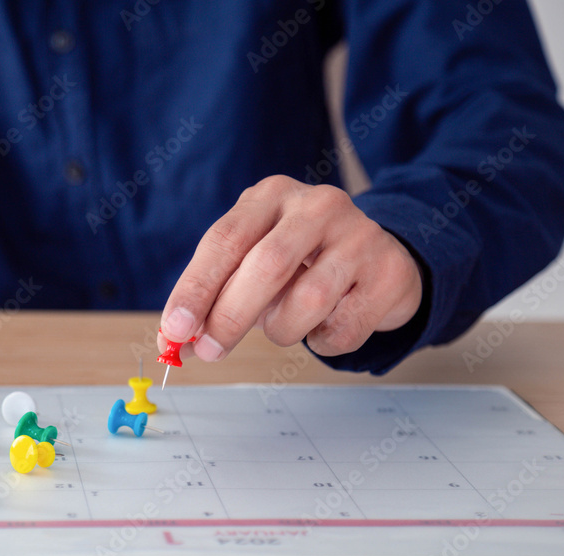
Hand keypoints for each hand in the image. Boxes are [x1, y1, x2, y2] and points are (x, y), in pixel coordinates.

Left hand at [159, 175, 422, 361]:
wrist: (378, 258)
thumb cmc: (302, 262)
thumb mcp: (252, 262)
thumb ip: (214, 295)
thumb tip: (174, 340)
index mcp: (271, 195)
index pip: (224, 240)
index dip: (196, 288)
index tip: (174, 329)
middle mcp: (318, 205)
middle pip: (266, 265)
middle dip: (230, 316)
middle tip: (209, 351)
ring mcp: (360, 236)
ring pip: (306, 301)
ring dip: (282, 329)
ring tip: (283, 325)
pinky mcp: (389, 273)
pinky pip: (343, 328)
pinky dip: (321, 341)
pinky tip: (323, 325)